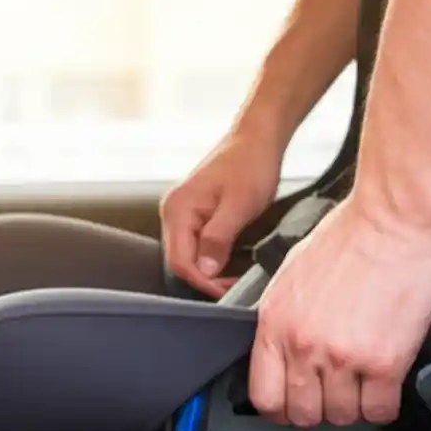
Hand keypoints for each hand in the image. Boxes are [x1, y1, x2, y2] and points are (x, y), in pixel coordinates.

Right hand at [161, 133, 282, 297]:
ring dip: (208, 270)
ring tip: (234, 277)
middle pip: (180, 260)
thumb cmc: (250, 165)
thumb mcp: (239, 205)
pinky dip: (210, 257)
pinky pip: (195, 243)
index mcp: (178, 209)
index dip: (202, 282)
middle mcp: (173, 211)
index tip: (226, 292)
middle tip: (234, 287)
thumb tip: (205, 270)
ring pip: (188, 254)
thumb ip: (218, 238)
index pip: (179, 261)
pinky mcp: (193, 212)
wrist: (257, 139)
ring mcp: (182, 212)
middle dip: (205, 278)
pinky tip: (228, 262)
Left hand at [249, 193, 430, 425]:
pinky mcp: (384, 361)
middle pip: (302, 414)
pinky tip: (386, 384)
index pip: (263, 396)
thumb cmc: (352, 233)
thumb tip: (284, 347)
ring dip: (354, 406)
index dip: (281, 408)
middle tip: (337, 392)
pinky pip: (379, 411)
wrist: (395, 217)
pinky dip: (383, 405)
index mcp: (275, 322)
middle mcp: (302, 344)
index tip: (296, 404)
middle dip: (320, 409)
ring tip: (365, 383)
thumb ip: (284, 316)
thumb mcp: (293, 272)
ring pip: (341, 416)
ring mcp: (342, 356)